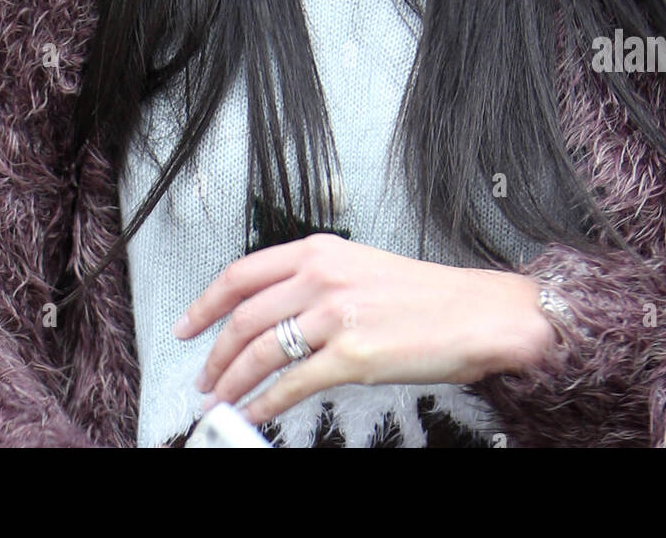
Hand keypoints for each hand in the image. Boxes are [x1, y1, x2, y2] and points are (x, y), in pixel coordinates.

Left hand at [172, 232, 557, 427]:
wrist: (479, 314)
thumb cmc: (428, 296)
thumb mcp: (362, 268)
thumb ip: (316, 281)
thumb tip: (274, 311)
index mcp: (322, 250)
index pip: (242, 273)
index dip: (205, 303)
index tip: (187, 325)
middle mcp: (323, 276)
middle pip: (243, 316)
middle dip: (215, 353)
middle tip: (203, 376)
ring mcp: (335, 315)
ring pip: (260, 352)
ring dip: (232, 382)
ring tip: (222, 400)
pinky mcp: (351, 355)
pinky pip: (291, 385)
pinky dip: (264, 404)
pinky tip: (256, 414)